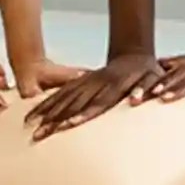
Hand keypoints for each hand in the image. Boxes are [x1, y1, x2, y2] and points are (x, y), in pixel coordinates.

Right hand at [25, 53, 163, 140]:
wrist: (135, 52)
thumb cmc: (147, 70)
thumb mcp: (153, 77)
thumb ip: (146, 88)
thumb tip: (137, 99)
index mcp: (114, 84)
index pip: (96, 103)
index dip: (82, 115)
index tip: (68, 125)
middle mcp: (96, 82)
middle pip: (73, 102)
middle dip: (55, 118)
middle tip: (40, 133)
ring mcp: (87, 80)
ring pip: (62, 96)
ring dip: (46, 110)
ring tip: (30, 124)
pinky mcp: (81, 80)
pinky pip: (61, 91)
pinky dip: (47, 102)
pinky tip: (35, 112)